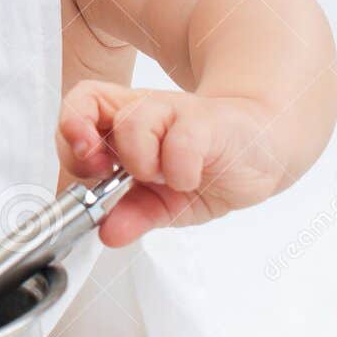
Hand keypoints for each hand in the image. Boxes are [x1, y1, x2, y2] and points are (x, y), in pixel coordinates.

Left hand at [55, 80, 285, 244]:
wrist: (266, 145)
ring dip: (144, 165)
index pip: (79, 107)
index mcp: (127, 125)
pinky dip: (182, 172)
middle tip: (117, 175)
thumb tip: (107, 232)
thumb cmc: (213, 164)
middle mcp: (145, 110)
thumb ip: (135, 213)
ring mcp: (175, 110)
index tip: (86, 168)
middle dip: (91, 150)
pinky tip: (194, 177)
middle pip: (89, 105)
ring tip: (168, 179)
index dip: (69, 134)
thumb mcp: (167, 201)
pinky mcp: (207, 121)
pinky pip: (180, 144)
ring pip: (131, 126)